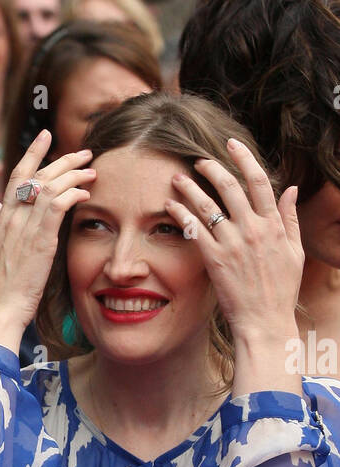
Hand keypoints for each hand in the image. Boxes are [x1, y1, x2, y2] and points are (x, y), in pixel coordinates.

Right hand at [0, 129, 95, 355]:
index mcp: (2, 217)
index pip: (17, 175)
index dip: (33, 153)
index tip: (46, 136)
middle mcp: (11, 216)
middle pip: (38, 175)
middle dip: (63, 159)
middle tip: (84, 152)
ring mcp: (25, 227)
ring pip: (51, 186)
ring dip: (74, 175)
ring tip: (92, 170)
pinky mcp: (39, 240)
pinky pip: (58, 206)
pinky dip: (73, 195)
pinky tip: (85, 194)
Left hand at [165, 139, 303, 394]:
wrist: (265, 322)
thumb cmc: (281, 291)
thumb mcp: (295, 252)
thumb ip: (290, 219)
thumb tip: (291, 190)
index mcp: (274, 225)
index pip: (259, 180)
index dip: (244, 158)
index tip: (232, 144)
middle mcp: (253, 230)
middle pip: (231, 186)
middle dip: (212, 168)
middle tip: (197, 160)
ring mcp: (233, 244)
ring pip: (209, 205)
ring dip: (190, 187)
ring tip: (176, 177)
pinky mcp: (215, 260)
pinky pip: (195, 230)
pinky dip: (181, 214)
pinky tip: (170, 206)